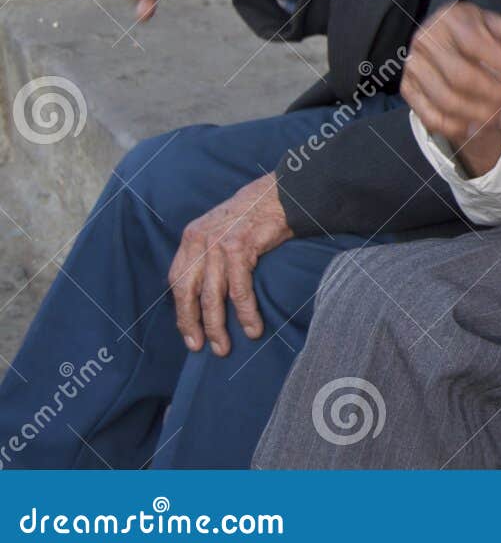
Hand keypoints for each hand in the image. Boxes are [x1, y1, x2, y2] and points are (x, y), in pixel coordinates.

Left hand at [167, 173, 293, 355]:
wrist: (281, 194)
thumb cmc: (255, 215)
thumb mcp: (222, 229)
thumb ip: (208, 253)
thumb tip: (206, 289)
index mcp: (191, 237)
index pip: (177, 280)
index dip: (181, 310)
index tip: (189, 332)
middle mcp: (199, 240)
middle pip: (189, 292)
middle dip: (193, 324)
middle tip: (199, 347)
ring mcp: (218, 243)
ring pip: (212, 296)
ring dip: (218, 326)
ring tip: (224, 347)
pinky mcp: (240, 248)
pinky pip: (239, 289)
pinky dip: (245, 313)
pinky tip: (252, 327)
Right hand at [400, 2, 500, 175]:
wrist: (438, 38)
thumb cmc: (467, 31)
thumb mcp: (490, 23)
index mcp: (448, 19)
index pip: (474, 44)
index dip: (500, 63)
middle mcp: (425, 42)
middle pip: (460, 76)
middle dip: (494, 94)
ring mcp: (413, 68)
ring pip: (447, 101)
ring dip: (480, 114)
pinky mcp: (409, 91)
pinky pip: (431, 117)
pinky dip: (458, 128)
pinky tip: (480, 127)